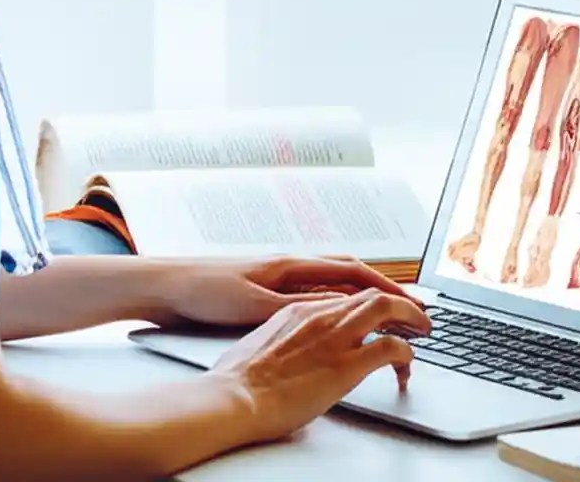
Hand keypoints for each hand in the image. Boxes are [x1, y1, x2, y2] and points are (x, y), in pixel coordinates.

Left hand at [161, 254, 420, 327]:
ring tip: (386, 309)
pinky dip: (335, 299)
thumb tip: (341, 309)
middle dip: (383, 288)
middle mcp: (289, 265)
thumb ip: (299, 306)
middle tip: (410, 308)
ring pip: (332, 280)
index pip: (353, 272)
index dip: (387, 288)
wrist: (167, 285)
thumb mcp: (256, 305)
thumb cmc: (206, 291)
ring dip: (361, 292)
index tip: (413, 304)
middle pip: (349, 271)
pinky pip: (313, 290)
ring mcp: (277, 275)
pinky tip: (337, 313)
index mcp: (291, 265)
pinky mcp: (264, 288)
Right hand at [211, 288, 430, 442]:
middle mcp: (321, 315)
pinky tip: (407, 365)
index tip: (380, 315)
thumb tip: (292, 353)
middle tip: (414, 316)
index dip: (369, 305)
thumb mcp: (262, 344)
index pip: (345, 296)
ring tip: (423, 331)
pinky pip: (391, 347)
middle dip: (399, 302)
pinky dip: (407, 353)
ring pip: (388, 307)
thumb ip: (284, 340)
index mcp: (299, 310)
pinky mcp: (347, 364)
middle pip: (371, 293)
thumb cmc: (238, 379)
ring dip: (412, 317)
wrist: (235, 396)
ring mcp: (336, 337)